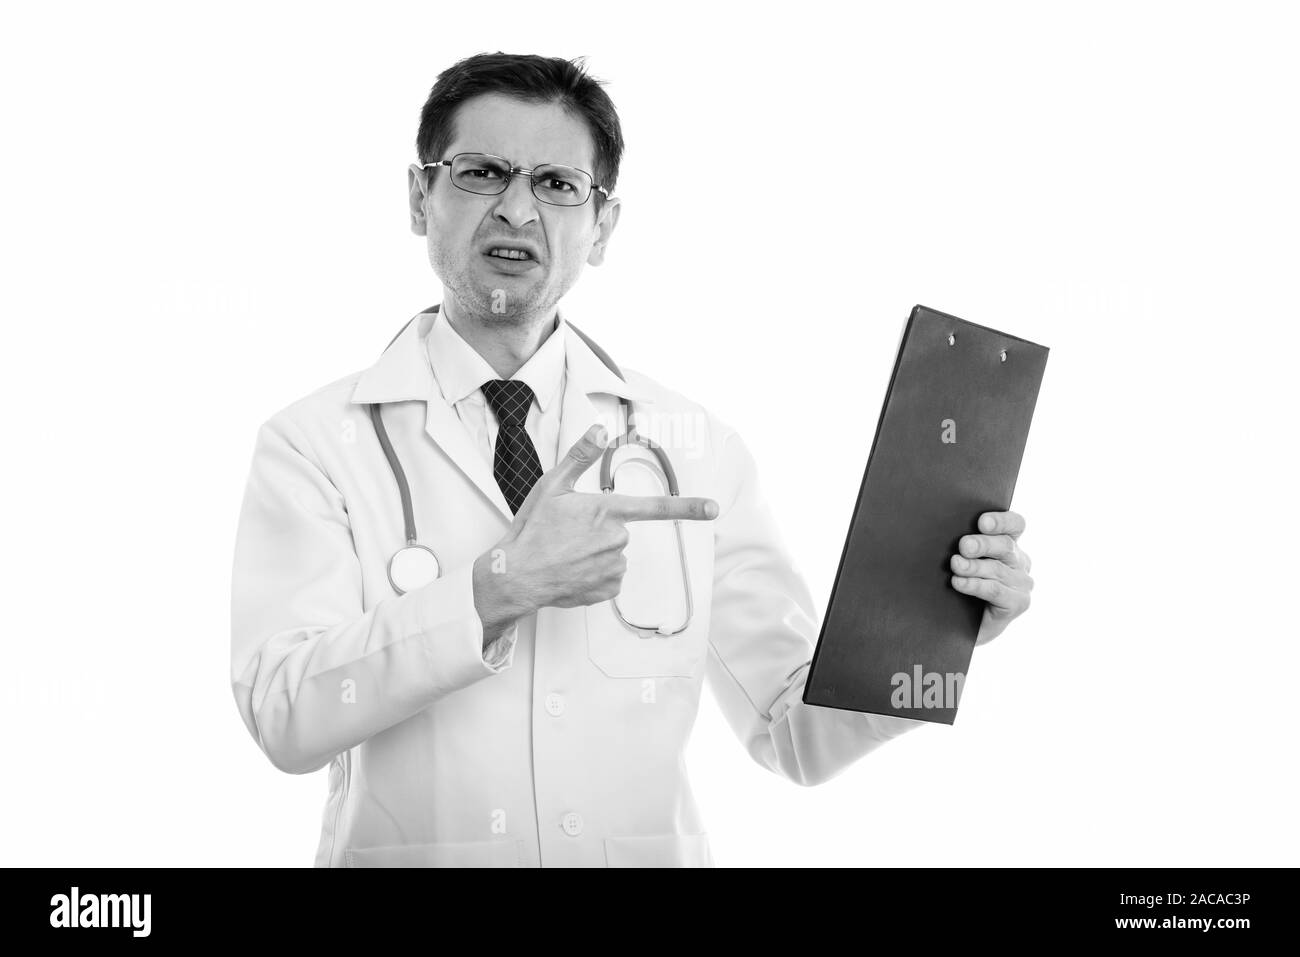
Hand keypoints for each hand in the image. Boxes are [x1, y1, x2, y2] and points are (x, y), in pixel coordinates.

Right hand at [473, 425, 718, 633]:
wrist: (516, 575)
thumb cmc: (533, 529)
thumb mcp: (552, 486)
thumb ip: (580, 456)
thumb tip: (600, 430)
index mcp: (607, 510)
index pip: (656, 507)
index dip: (688, 507)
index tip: (713, 509)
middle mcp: (617, 538)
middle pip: (620, 530)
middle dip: (600, 531)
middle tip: (568, 535)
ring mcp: (614, 566)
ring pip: (615, 554)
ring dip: (597, 554)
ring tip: (567, 555)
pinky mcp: (609, 590)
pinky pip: (610, 577)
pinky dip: (594, 575)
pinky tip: (572, 571)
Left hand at [949, 510, 1033, 645]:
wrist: (961, 625)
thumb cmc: (959, 587)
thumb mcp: (962, 560)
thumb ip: (963, 546)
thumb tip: (943, 531)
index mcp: (1009, 544)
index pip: (1015, 524)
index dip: (1001, 521)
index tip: (982, 522)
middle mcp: (1020, 562)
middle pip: (1005, 546)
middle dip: (983, 544)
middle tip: (964, 545)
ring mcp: (1022, 584)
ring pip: (997, 569)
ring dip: (974, 567)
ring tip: (955, 564)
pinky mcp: (1018, 604)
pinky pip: (995, 590)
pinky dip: (975, 585)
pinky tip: (958, 582)